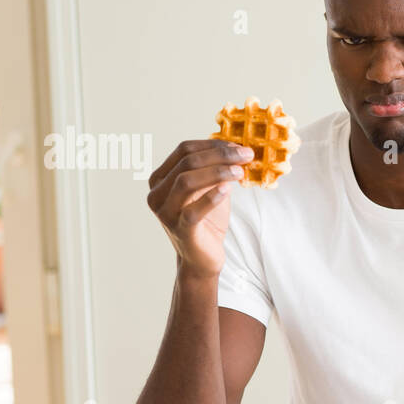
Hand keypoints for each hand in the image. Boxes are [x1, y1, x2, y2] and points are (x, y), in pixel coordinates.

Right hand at [146, 140, 250, 277]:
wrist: (202, 258)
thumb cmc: (206, 220)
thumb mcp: (209, 189)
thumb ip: (215, 169)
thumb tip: (237, 147)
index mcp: (161, 178)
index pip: (184, 150)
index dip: (212, 145)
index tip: (238, 146)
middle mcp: (157, 193)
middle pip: (187, 163)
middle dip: (219, 155)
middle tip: (245, 155)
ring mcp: (166, 212)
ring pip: (186, 182)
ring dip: (217, 172)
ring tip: (240, 171)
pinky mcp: (180, 230)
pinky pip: (193, 211)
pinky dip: (211, 197)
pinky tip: (228, 189)